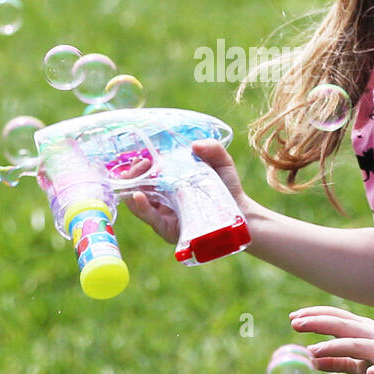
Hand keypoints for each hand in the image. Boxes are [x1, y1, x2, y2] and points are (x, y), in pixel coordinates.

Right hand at [122, 140, 254, 245]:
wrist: (241, 213)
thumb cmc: (227, 187)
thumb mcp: (221, 163)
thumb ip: (212, 148)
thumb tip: (194, 144)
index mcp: (169, 181)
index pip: (146, 171)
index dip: (139, 164)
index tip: (141, 155)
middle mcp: (163, 198)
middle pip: (137, 185)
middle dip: (133, 173)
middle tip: (140, 163)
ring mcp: (164, 214)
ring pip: (138, 202)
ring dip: (132, 187)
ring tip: (133, 174)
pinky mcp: (168, 229)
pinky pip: (151, 218)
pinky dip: (141, 207)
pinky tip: (138, 195)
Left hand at [290, 306, 373, 373]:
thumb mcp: (359, 365)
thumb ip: (337, 362)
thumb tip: (311, 361)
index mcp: (362, 332)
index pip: (336, 318)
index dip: (314, 316)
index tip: (292, 319)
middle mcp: (373, 336)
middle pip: (342, 325)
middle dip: (318, 323)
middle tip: (295, 324)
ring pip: (358, 344)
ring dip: (335, 346)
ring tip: (313, 351)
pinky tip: (370, 373)